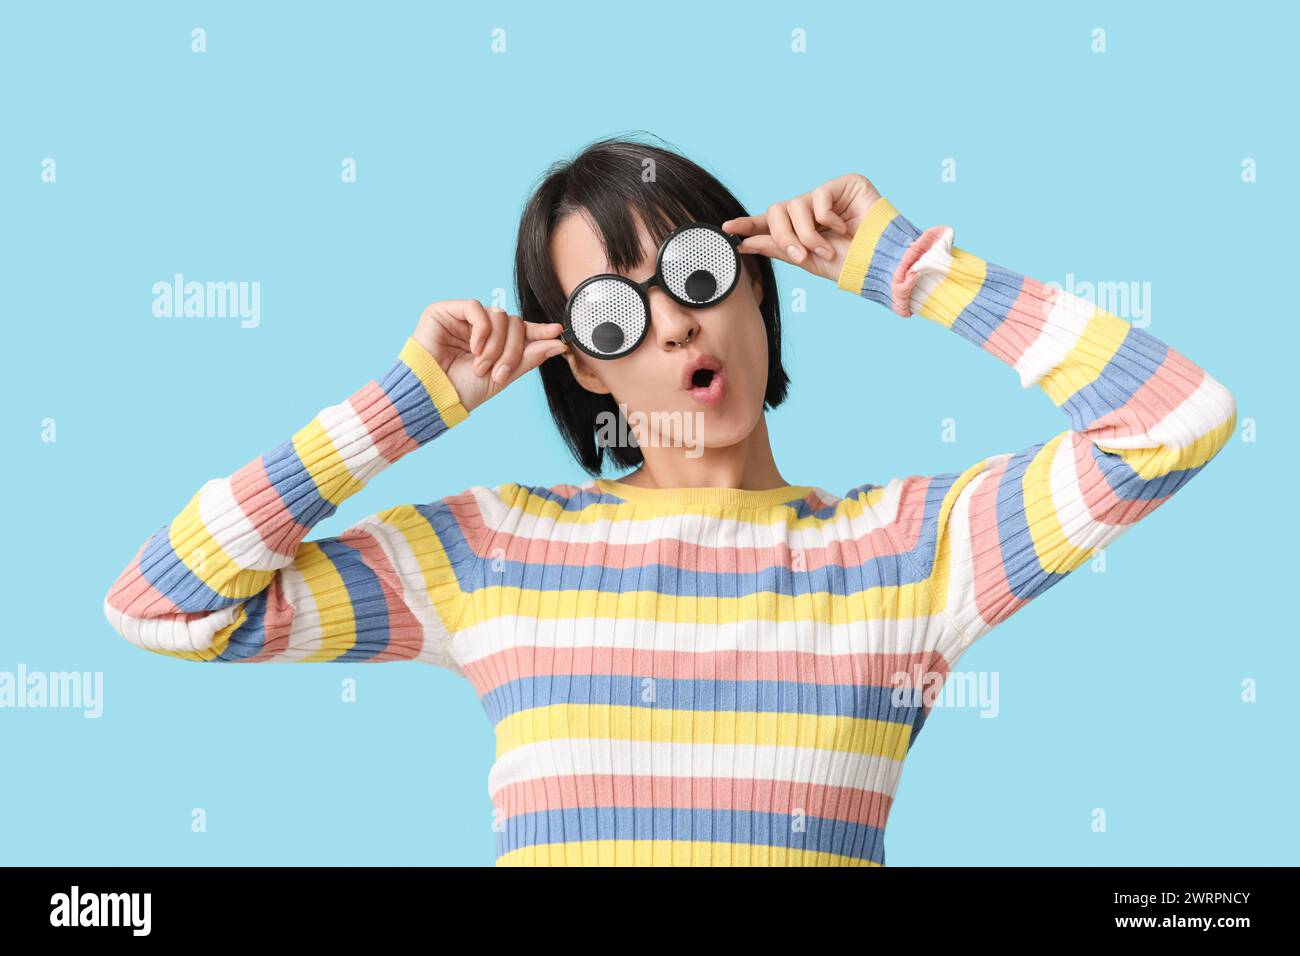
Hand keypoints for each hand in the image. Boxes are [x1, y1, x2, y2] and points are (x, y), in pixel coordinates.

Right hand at [411, 299, 567, 412]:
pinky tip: (474, 348)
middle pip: (513, 323)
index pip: (520, 330)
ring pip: (498, 316)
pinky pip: (476, 308)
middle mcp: (479, 328)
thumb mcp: (504, 376)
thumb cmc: (463, 390)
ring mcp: (462, 318)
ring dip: (495, 345)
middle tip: (499, 373)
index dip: (539, 331)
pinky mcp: (445, 311)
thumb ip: (529, 357)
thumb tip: (559, 343)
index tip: (557, 333)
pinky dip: (481, 330)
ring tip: (481, 365)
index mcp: (492, 343)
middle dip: (511, 350)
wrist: (434, 396)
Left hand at [721, 173, 881, 281]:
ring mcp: (826, 195)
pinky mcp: (844, 184)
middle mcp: (810, 209)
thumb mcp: (807, 260)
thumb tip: (745, 243)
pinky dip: (827, 218)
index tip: (726, 229)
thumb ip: (776, 248)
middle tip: (799, 255)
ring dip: (808, 233)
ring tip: (828, 247)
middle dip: (784, 236)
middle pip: (777, 212)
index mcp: (799, 228)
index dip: (747, 225)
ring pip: (795, 206)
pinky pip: (818, 197)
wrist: (880, 261)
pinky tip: (844, 227)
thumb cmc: (849, 262)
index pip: (768, 223)